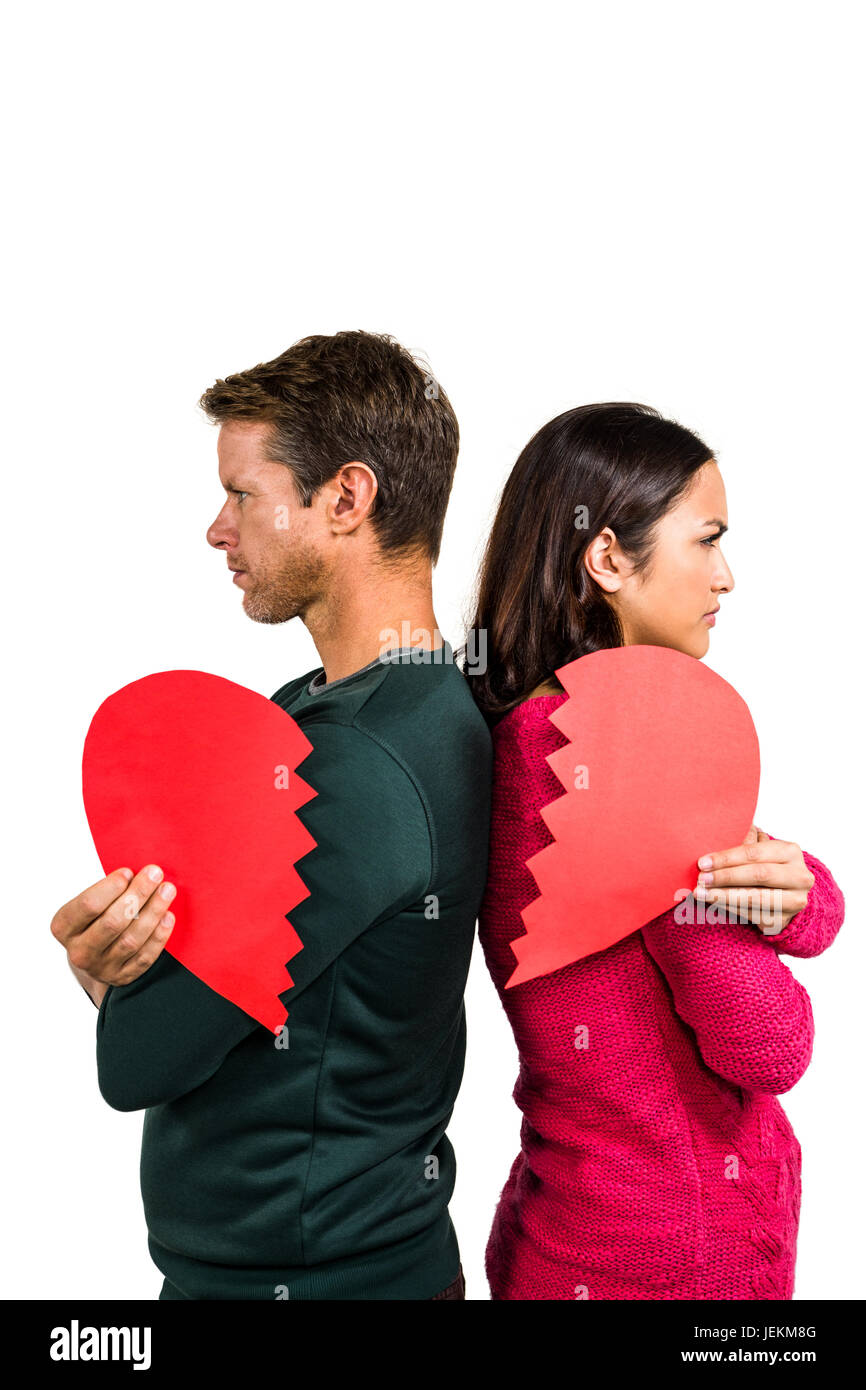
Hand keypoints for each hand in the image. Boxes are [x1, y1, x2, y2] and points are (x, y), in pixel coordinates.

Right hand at [51, 865, 176, 1003]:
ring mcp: (101, 968)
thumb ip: (106, 891)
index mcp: (64, 927)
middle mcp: (79, 951)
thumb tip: (135, 875)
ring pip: (131, 940)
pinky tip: (167, 916)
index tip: (128, 872)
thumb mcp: (88, 905)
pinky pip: (144, 957)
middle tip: (155, 873)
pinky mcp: (122, 977)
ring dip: (153, 912)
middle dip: (137, 894)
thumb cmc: (94, 920)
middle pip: (112, 922)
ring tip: (167, 890)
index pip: (88, 906)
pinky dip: (159, 936)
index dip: (110, 887)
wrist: (95, 957)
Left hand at [684, 825, 814, 933]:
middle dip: (725, 876)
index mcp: (791, 852)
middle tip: (701, 879)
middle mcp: (799, 876)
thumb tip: (716, 832)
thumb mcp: (759, 851)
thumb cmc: (765, 866)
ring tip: (701, 893)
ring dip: (724, 895)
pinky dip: (730, 908)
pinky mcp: (784, 920)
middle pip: (759, 875)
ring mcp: (795, 900)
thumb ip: (744, 843)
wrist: (786, 895)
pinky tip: (713, 903)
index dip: (727, 858)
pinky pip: (753, 915)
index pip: (755, 853)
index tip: (703, 862)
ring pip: (756, 898)